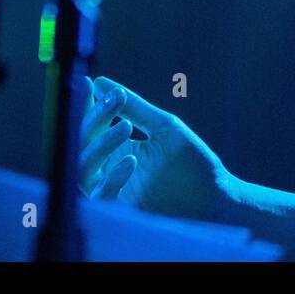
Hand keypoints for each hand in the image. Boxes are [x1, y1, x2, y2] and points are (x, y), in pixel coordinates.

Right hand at [77, 75, 233, 222]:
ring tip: (125, 126)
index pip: (92, 126)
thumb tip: (101, 82)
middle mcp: (108, 168)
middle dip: (95, 119)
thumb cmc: (190, 161)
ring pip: (84, 169)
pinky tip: (131, 160)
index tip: (89, 83)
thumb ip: (135, 108)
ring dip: (101, 145)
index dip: (87, 105)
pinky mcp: (121, 211)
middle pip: (82, 144)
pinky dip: (112, 177)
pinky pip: (102, 196)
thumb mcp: (164, 127)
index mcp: (117, 148)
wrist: (213, 195)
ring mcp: (112, 190)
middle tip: (116, 100)